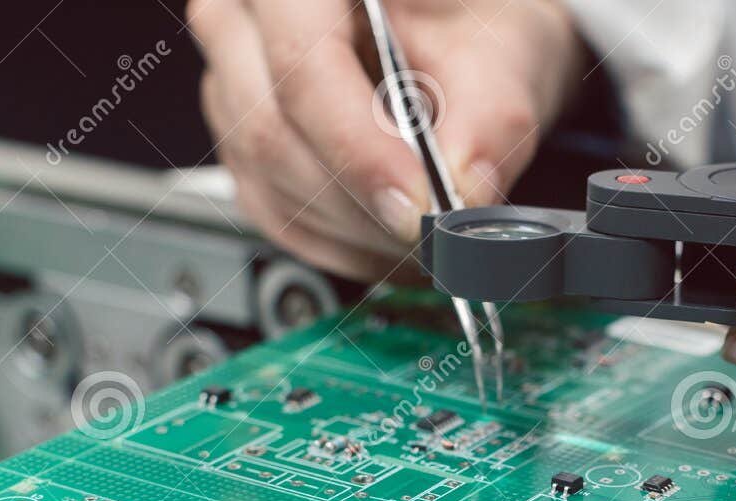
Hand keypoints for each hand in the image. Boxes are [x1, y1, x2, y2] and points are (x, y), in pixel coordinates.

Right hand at [189, 0, 583, 281]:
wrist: (460, 38)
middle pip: (274, 131)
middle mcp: (244, 19)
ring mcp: (233, 84)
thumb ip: (488, 120)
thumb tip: (466, 194)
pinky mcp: (244, 145)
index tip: (418, 207)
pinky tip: (391, 237)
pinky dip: (341, 243)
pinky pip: (274, 213)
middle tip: (434, 231)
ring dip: (357, 230)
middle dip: (364, 202)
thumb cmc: (471, 22)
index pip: (304, 66)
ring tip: (425, 233)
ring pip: (272, 180)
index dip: (361, 150)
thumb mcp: (501, 53)